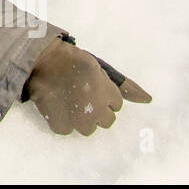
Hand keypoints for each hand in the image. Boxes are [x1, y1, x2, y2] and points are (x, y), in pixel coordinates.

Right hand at [23, 38, 150, 135]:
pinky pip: (67, 130)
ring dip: (82, 118)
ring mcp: (79, 118)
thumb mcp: (100, 68)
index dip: (104, 95)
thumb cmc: (71, 59)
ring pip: (88, 128)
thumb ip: (125, 86)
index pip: (117, 104)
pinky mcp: (60, 123)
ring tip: (70, 103)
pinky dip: (63, 121)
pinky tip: (58, 108)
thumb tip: (149, 100)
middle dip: (97, 110)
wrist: (40, 59)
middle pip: (106, 120)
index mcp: (108, 91)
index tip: (91, 86)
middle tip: (81, 96)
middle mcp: (96, 108)